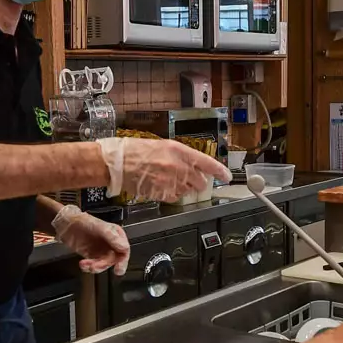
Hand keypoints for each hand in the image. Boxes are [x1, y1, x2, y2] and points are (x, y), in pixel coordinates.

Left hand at [51, 205, 129, 275]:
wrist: (68, 224)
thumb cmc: (85, 221)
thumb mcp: (100, 227)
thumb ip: (112, 237)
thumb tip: (124, 247)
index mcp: (117, 236)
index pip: (124, 250)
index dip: (123, 261)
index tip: (118, 268)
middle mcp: (111, 244)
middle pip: (113, 260)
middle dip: (104, 265)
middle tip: (96, 267)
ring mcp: (101, 251)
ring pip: (103, 265)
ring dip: (95, 267)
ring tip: (86, 265)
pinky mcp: (92, 256)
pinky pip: (93, 265)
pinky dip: (88, 267)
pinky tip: (82, 264)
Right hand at [96, 137, 229, 203]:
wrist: (116, 162)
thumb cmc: (134, 151)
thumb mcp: (161, 145)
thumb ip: (179, 155)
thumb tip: (191, 165)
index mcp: (178, 151)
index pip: (207, 163)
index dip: (219, 171)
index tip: (226, 176)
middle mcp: (177, 166)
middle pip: (199, 181)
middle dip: (197, 181)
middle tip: (188, 178)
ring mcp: (170, 181)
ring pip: (187, 190)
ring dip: (183, 187)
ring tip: (167, 180)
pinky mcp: (161, 193)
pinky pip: (174, 197)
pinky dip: (171, 194)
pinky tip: (161, 186)